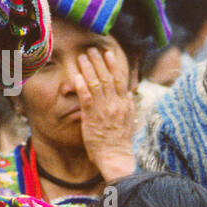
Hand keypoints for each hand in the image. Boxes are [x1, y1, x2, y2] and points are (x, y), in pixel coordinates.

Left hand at [74, 46, 136, 182]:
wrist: (116, 156)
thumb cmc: (121, 142)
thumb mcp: (129, 121)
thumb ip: (129, 106)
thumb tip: (129, 94)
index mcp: (125, 104)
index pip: (119, 80)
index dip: (113, 66)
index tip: (108, 54)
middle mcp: (115, 104)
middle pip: (107, 78)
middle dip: (99, 62)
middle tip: (92, 50)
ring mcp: (104, 110)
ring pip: (96, 84)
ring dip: (89, 69)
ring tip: (82, 57)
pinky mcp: (92, 117)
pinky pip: (87, 98)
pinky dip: (82, 86)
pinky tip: (76, 76)